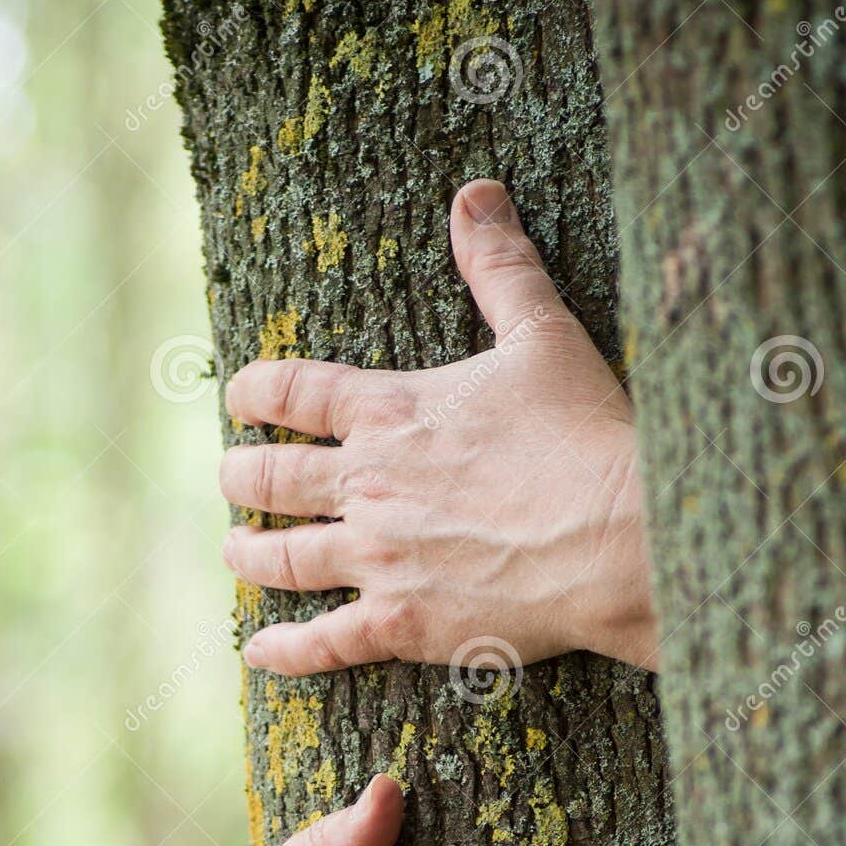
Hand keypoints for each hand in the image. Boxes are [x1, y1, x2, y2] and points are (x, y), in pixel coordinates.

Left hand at [220, 178, 658, 675]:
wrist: (614, 537)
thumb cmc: (583, 435)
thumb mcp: (544, 335)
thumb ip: (500, 267)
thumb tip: (475, 194)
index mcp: (390, 412)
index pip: (295, 393)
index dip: (256, 391)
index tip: (237, 397)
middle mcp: (366, 485)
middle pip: (272, 478)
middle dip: (242, 476)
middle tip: (230, 478)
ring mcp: (376, 559)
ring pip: (284, 558)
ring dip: (250, 553)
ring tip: (234, 550)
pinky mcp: (400, 624)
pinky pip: (322, 641)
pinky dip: (285, 649)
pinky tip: (259, 651)